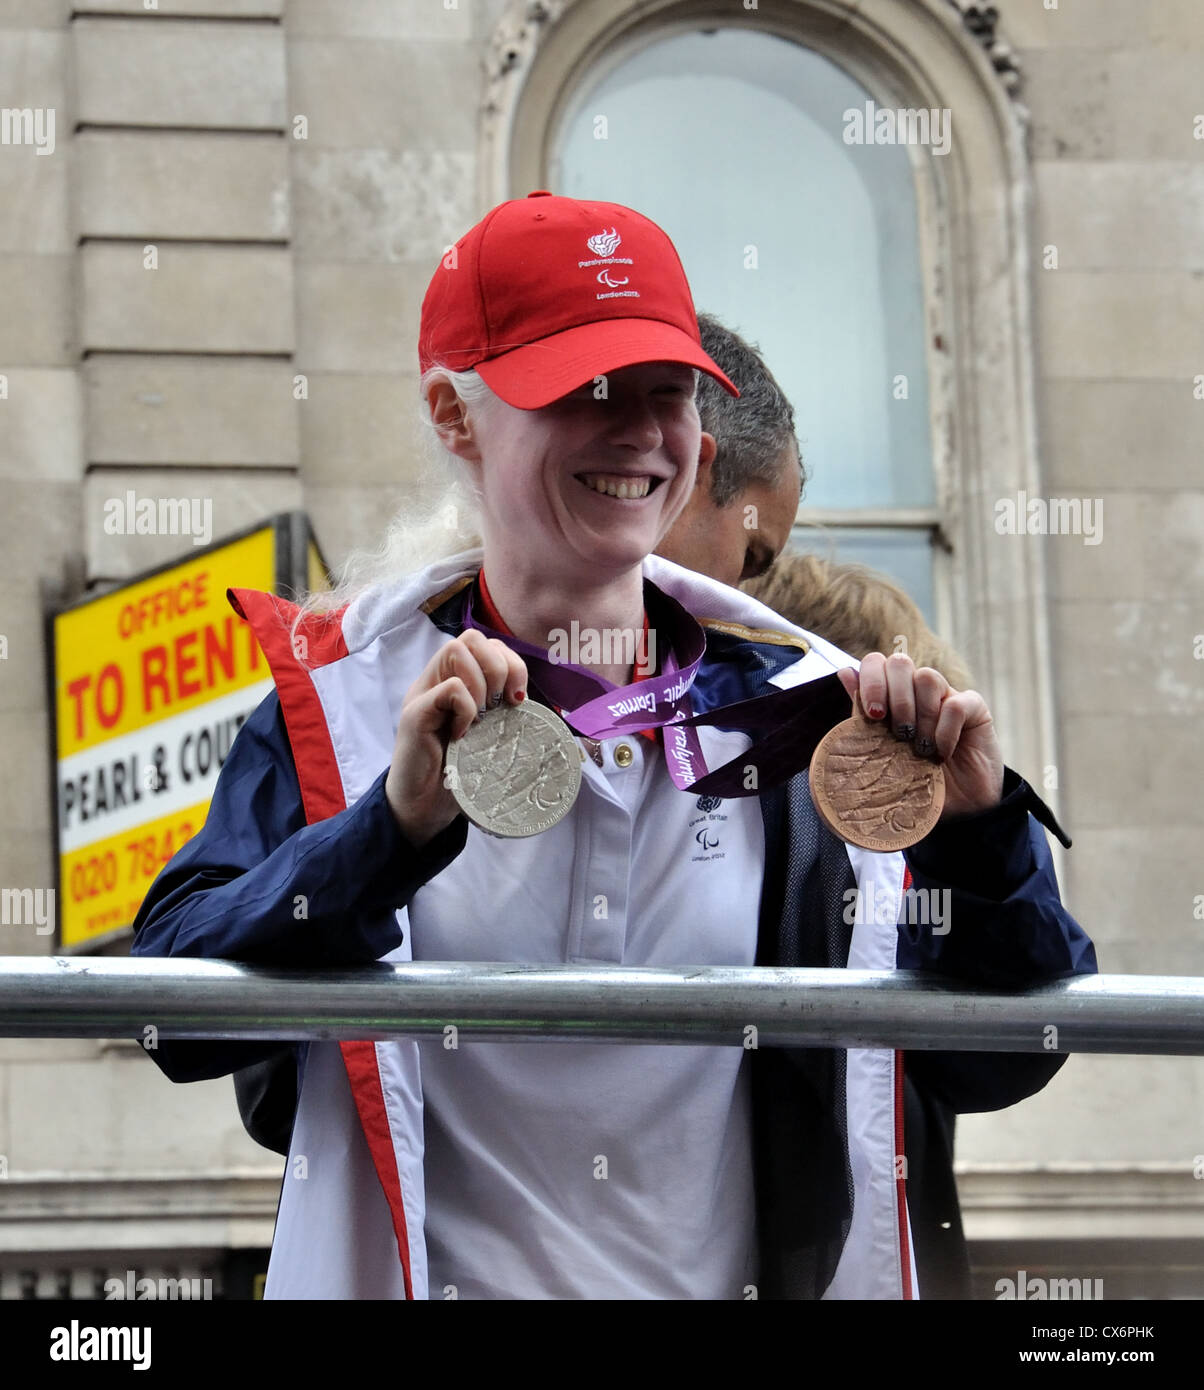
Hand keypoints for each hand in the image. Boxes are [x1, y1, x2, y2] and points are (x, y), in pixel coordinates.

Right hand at [386, 629, 527, 847]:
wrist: (424, 808)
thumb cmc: (458, 772)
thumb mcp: (487, 736)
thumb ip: (501, 714)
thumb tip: (531, 703)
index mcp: (456, 681)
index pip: (487, 644)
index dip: (511, 663)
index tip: (518, 701)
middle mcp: (437, 680)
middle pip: (471, 637)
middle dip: (498, 667)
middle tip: (500, 706)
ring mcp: (423, 693)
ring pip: (457, 650)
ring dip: (481, 684)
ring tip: (482, 719)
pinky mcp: (414, 714)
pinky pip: (449, 688)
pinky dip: (467, 709)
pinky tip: (464, 734)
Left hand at [835, 652, 1003, 818]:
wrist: (957, 807)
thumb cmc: (913, 780)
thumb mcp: (881, 752)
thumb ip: (863, 715)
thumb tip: (844, 672)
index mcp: (890, 696)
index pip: (876, 663)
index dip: (871, 680)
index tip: (874, 714)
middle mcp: (917, 690)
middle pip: (900, 662)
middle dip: (895, 697)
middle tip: (898, 732)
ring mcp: (946, 695)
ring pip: (927, 678)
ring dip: (920, 716)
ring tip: (920, 749)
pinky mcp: (974, 708)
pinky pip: (956, 704)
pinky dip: (945, 731)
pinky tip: (941, 753)